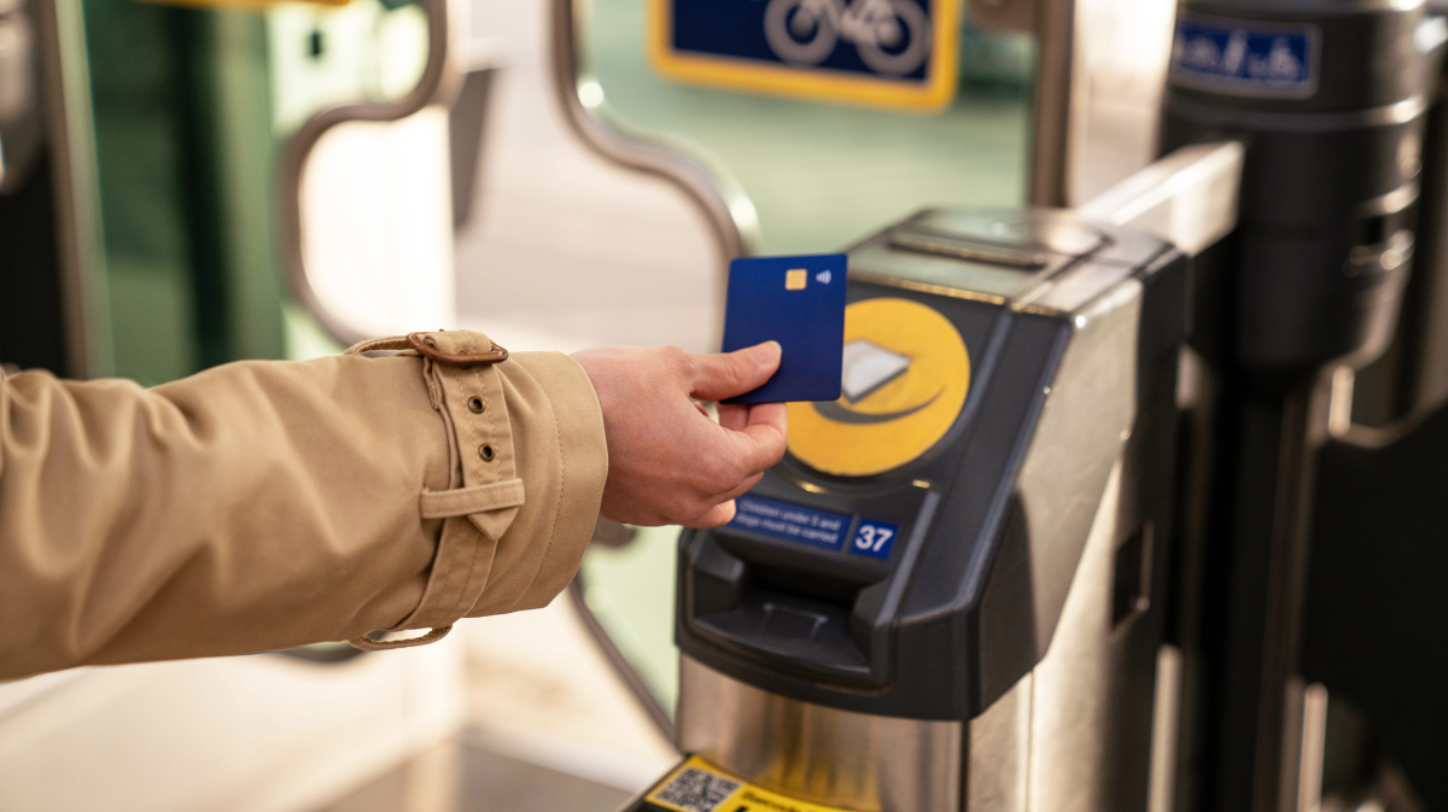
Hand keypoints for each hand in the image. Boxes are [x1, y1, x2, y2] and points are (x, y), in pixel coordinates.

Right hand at [570, 342, 787, 527]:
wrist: (537, 427)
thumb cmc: (603, 396)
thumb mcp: (675, 368)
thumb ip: (730, 371)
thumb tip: (768, 361)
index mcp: (718, 466)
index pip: (772, 444)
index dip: (771, 410)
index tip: (759, 387)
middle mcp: (698, 500)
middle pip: (747, 469)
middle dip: (742, 428)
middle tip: (724, 393)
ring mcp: (665, 512)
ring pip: (715, 490)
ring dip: (715, 454)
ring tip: (688, 415)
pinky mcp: (636, 513)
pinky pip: (679, 498)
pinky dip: (683, 470)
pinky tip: (658, 436)